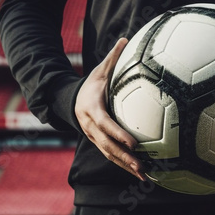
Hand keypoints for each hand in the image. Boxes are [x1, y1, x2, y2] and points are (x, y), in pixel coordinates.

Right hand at [75, 38, 144, 180]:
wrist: (70, 101)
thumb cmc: (91, 84)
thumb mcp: (99, 71)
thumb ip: (113, 57)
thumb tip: (127, 38)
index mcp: (93, 109)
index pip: (106, 125)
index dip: (119, 135)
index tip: (134, 143)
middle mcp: (92, 127)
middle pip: (108, 146)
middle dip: (124, 157)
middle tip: (141, 166)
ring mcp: (94, 138)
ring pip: (109, 155)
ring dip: (126, 166)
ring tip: (143, 175)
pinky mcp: (98, 143)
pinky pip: (111, 156)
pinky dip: (124, 166)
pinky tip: (139, 173)